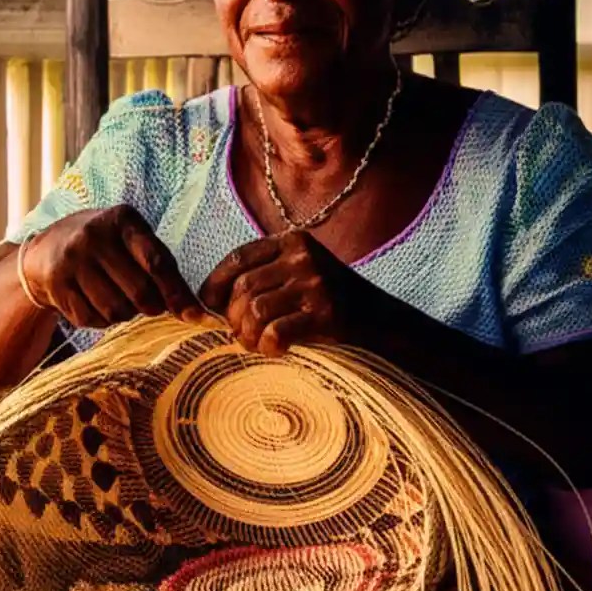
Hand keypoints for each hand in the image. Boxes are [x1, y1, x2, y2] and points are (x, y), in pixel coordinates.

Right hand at [25, 205, 203, 328]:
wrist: (46, 249)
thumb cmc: (106, 247)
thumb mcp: (132, 241)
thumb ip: (163, 269)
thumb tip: (194, 314)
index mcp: (122, 219)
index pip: (157, 262)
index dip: (177, 294)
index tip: (194, 317)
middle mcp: (94, 236)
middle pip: (139, 292)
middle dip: (150, 306)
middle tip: (147, 303)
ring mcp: (72, 260)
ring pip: (115, 310)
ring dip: (124, 314)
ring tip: (117, 297)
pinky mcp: (55, 284)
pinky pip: (91, 319)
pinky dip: (100, 320)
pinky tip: (95, 302)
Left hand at [199, 231, 369, 355]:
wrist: (381, 319)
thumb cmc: (329, 300)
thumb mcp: (299, 272)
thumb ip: (265, 275)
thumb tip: (212, 300)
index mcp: (292, 241)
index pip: (238, 258)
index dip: (215, 284)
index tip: (210, 306)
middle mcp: (303, 257)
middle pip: (244, 288)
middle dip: (233, 318)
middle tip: (240, 336)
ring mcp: (316, 284)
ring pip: (256, 311)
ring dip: (248, 335)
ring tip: (255, 345)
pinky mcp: (326, 313)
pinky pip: (278, 332)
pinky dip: (269, 345)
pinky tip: (277, 349)